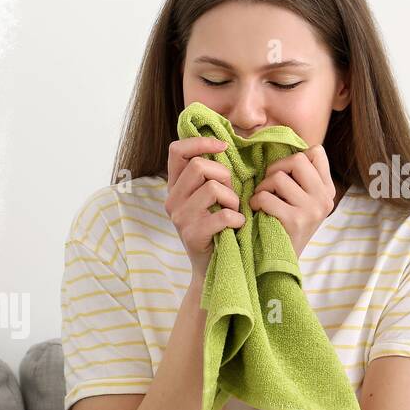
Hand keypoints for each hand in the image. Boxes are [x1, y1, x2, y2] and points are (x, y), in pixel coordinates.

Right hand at [165, 135, 240, 282]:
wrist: (213, 267)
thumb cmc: (218, 227)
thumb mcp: (209, 198)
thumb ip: (209, 174)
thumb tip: (224, 145)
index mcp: (175, 187)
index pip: (177, 150)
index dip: (201, 142)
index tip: (223, 148)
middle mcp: (172, 200)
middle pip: (199, 166)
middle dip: (224, 175)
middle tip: (230, 194)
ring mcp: (179, 218)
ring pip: (212, 188)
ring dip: (232, 199)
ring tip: (234, 212)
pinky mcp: (192, 235)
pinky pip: (222, 215)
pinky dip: (237, 219)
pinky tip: (237, 226)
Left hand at [249, 145, 335, 259]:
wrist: (284, 264)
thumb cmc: (286, 227)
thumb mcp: (302, 203)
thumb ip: (300, 180)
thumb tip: (280, 148)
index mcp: (328, 190)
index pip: (316, 152)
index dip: (294, 157)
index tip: (284, 174)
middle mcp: (324, 198)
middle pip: (297, 159)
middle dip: (276, 169)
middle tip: (268, 186)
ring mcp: (311, 209)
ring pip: (278, 178)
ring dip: (262, 187)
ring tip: (261, 200)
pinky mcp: (294, 220)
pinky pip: (266, 197)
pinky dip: (255, 201)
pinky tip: (256, 210)